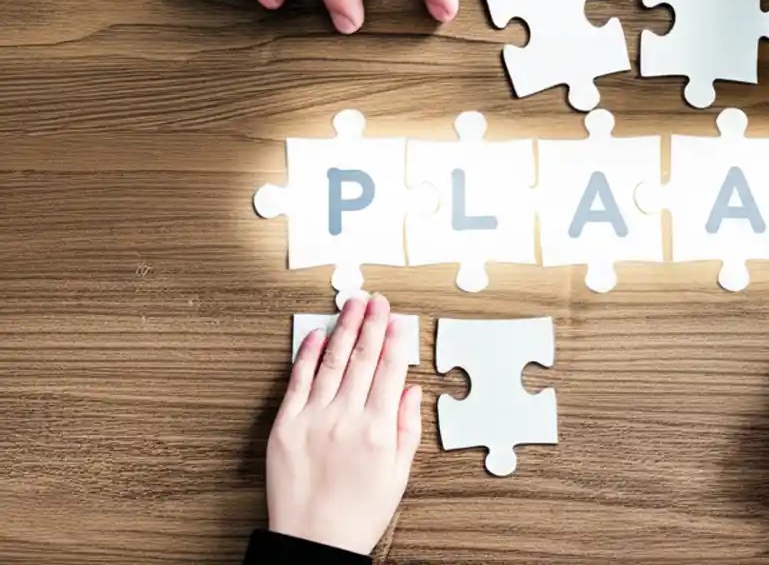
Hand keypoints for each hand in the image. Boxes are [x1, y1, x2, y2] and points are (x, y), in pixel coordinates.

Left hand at [265, 294, 422, 554]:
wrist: (314, 541)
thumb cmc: (359, 514)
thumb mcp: (398, 474)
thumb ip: (408, 428)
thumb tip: (410, 390)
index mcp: (378, 430)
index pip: (390, 371)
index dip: (395, 339)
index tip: (398, 319)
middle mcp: (346, 419)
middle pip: (363, 359)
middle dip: (372, 324)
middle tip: (377, 301)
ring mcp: (313, 420)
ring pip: (333, 363)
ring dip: (344, 329)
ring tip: (352, 305)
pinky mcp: (285, 426)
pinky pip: (298, 382)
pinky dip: (308, 355)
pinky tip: (318, 335)